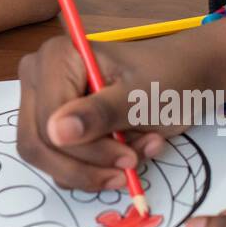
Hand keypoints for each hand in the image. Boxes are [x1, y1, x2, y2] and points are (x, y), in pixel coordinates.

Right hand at [16, 14, 225, 191]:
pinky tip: (128, 150)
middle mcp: (39, 77)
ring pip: (47, 159)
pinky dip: (95, 169)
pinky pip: (60, 164)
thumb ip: (99, 113)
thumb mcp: (140, 96)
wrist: (186, 77)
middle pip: (39, 142)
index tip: (128, 156)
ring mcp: (42, 103)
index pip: (50, 118)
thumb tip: (56, 132)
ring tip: (138, 150)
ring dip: (96, 168)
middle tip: (131, 163)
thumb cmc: (167, 77)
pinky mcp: (54, 126)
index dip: (87, 147)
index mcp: (55, 57)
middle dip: (88, 164)